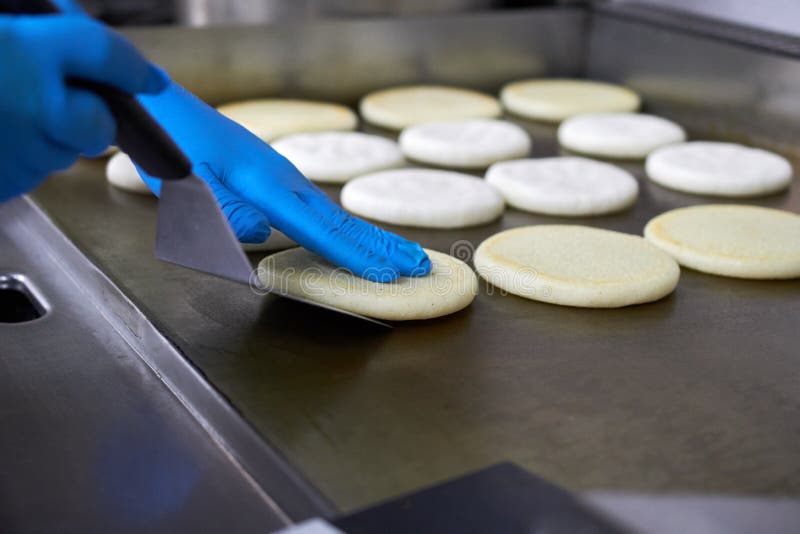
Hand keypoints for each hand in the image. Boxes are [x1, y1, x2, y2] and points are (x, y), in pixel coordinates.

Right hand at [0, 12, 166, 202]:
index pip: (106, 56)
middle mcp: (36, 107)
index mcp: (28, 52)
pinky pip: (29, 173)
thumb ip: (25, 24)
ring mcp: (18, 152)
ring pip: (63, 153)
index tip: (150, 79)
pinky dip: (19, 157)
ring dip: (49, 136)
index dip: (133, 67)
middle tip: (65, 100)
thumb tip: (55, 25)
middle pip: (100, 124)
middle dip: (93, 115)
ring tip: (1, 111)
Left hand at [137, 81, 430, 281]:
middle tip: (420, 265)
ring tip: (402, 252)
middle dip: (383, 246)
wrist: (167, 110)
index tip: (387, 275)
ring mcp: (285, 178)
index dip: (355, 256)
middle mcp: (286, 181)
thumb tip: (262, 234)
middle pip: (344, 221)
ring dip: (372, 236)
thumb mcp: (188, 182)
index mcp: (269, 187)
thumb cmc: (173, 148)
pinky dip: (347, 227)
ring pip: (337, 214)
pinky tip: (353, 234)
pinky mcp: (277, 178)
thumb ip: (224, 210)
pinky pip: (321, 209)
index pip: (322, 230)